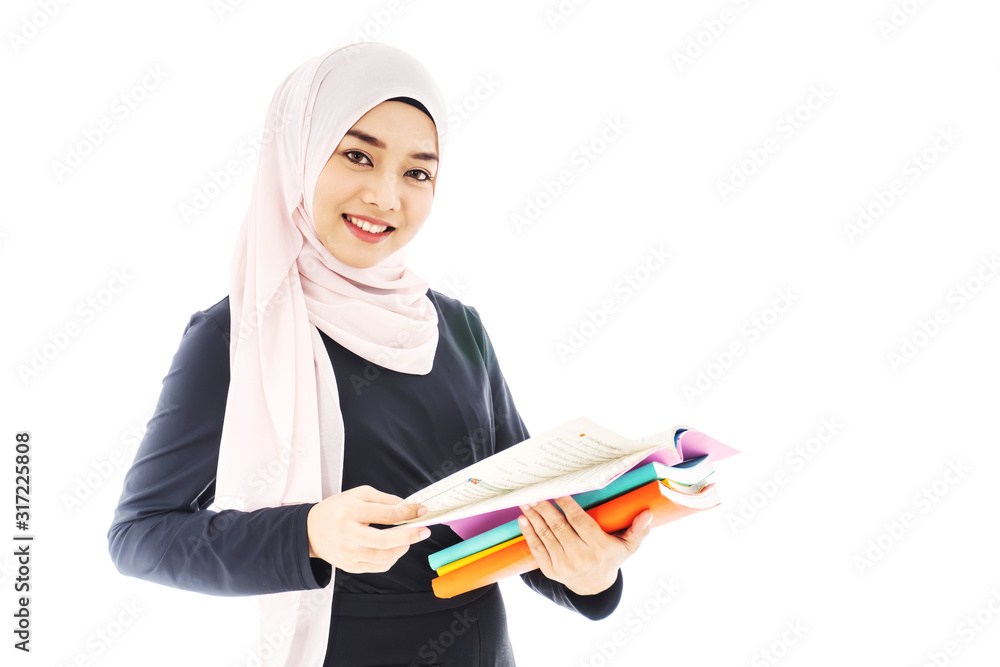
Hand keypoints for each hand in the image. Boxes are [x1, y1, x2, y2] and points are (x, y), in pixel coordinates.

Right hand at [307, 484, 430, 572]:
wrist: (311, 531)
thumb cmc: (336, 510)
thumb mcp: (358, 494)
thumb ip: (384, 499)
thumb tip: (407, 506)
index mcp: (351, 511)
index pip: (386, 514)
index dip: (408, 513)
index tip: (421, 510)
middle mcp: (349, 534)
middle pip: (386, 541)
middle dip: (410, 536)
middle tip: (424, 531)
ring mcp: (349, 554)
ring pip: (385, 558)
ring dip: (402, 548)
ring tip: (406, 539)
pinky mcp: (350, 566)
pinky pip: (379, 567)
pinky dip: (391, 558)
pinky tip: (392, 548)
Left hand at [517, 495, 651, 595]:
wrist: (594, 586)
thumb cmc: (611, 557)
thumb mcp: (628, 546)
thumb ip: (638, 530)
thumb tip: (647, 514)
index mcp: (598, 548)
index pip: (579, 522)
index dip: (567, 505)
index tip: (557, 491)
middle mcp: (580, 557)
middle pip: (559, 527)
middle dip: (545, 508)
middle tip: (534, 493)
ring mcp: (563, 565)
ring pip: (546, 536)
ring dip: (533, 517)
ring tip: (525, 502)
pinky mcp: (551, 571)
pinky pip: (537, 549)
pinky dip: (529, 533)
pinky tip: (524, 519)